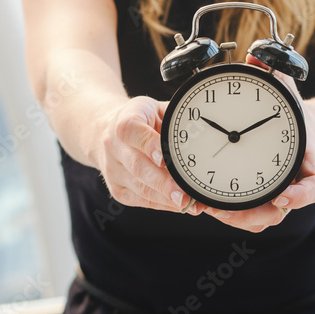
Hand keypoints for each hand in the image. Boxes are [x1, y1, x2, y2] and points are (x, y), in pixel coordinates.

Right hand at [95, 95, 203, 215]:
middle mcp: (113, 146)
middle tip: (184, 194)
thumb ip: (176, 118)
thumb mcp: (156, 108)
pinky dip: (164, 204)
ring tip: (189, 203)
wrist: (107, 132)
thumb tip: (207, 128)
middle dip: (163, 182)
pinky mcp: (118, 190)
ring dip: (166, 198)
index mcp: (124, 121)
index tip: (164, 158)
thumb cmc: (141, 119)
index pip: (132, 131)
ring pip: (140, 188)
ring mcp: (113, 171)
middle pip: (138, 166)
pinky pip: (142, 201)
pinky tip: (179, 205)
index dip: (149, 144)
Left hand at [200, 54, 314, 231]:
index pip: (314, 186)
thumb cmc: (292, 112)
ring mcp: (279, 191)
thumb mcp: (284, 92)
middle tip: (224, 210)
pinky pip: (251, 214)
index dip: (301, 195)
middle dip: (253, 214)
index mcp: (307, 160)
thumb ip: (272, 76)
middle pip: (280, 211)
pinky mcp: (261, 195)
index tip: (283, 196)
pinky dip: (234, 214)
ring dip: (238, 218)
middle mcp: (295, 182)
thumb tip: (255, 55)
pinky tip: (210, 206)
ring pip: (264, 218)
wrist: (301, 128)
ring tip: (211, 209)